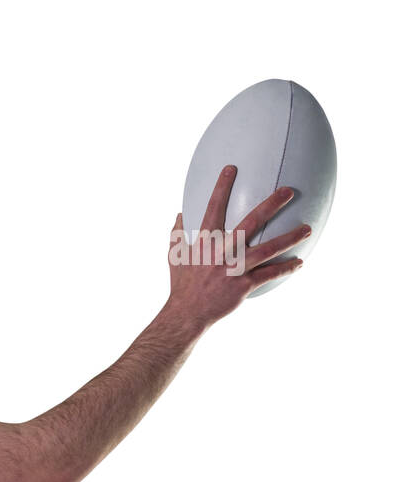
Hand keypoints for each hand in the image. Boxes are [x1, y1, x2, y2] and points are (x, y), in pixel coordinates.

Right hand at [164, 165, 310, 330]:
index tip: (231, 168)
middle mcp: (221, 252)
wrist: (187, 312)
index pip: (213, 208)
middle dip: (270, 205)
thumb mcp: (174, 257)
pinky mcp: (243, 286)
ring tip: (307, 229)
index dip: (221, 187)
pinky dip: (285, 269)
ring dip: (289, 238)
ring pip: (267, 249)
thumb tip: (180, 215)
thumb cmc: (182, 284)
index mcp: (204, 242)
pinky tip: (299, 263)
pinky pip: (269, 274)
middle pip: (250, 223)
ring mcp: (233, 269)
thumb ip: (177, 234)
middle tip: (288, 191)